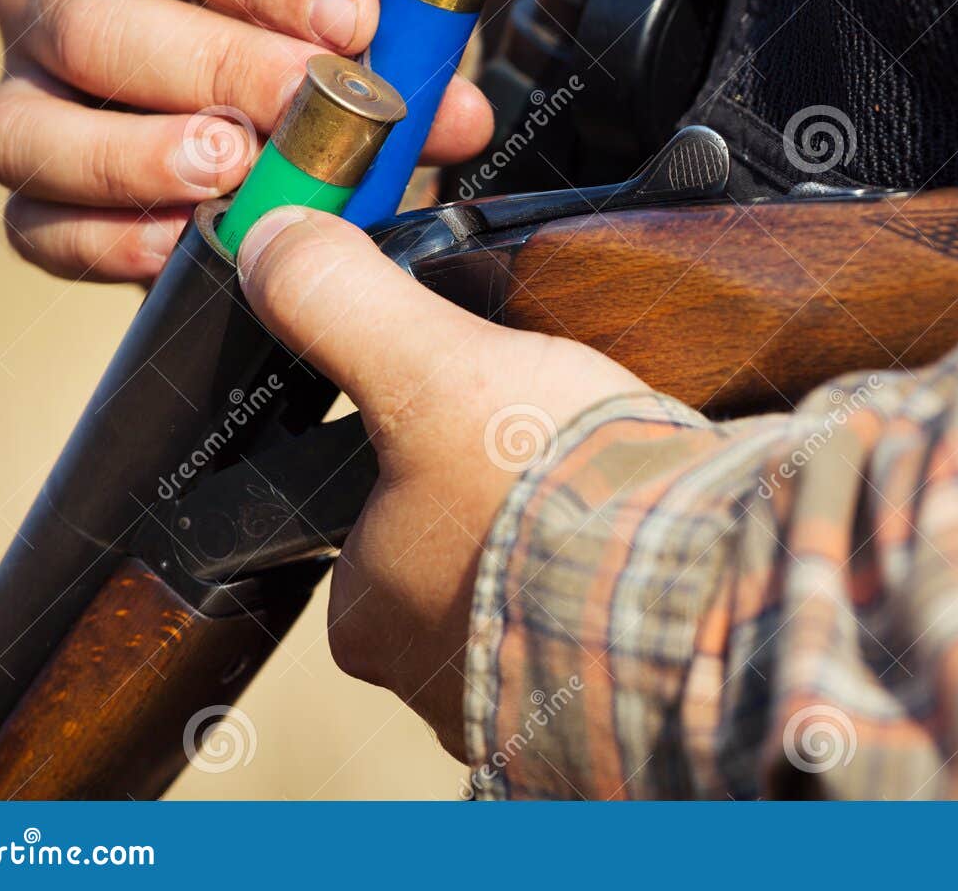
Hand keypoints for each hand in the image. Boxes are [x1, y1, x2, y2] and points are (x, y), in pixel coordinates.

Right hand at [0, 0, 491, 280]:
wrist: (261, 32)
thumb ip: (406, 31)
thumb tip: (457, 115)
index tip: (350, 19)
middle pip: (95, 26)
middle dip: (215, 73)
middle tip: (306, 108)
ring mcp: (28, 82)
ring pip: (33, 129)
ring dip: (138, 160)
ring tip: (235, 172)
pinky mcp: (33, 179)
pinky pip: (36, 223)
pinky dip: (107, 242)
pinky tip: (184, 244)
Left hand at [235, 207, 647, 757]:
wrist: (687, 596)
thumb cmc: (546, 490)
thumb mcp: (432, 367)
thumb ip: (344, 301)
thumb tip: (271, 242)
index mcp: (368, 609)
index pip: (369, 521)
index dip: (423, 461)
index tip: (477, 429)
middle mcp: (427, 675)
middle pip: (454, 566)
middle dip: (502, 514)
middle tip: (557, 458)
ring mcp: (516, 704)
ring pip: (531, 606)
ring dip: (567, 558)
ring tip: (617, 499)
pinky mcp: (601, 716)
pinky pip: (600, 638)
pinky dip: (621, 596)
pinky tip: (653, 552)